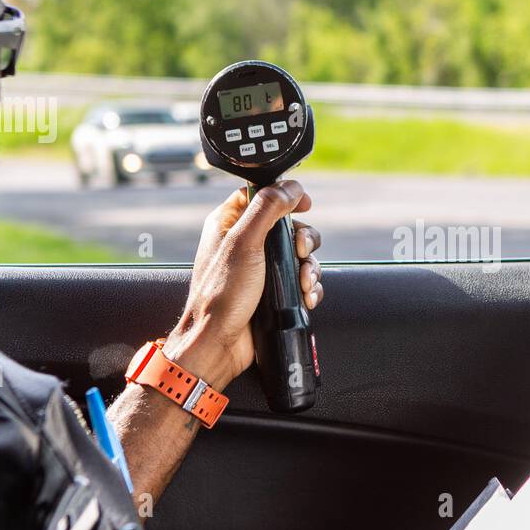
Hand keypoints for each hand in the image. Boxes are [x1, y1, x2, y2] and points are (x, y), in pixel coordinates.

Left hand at [162, 180, 322, 387]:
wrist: (220, 343)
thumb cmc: (221, 295)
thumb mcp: (244, 243)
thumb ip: (267, 209)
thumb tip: (291, 187)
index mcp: (229, 223)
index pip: (261, 194)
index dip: (286, 196)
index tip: (304, 204)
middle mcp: (244, 242)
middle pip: (288, 224)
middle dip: (303, 239)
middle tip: (299, 251)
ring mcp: (259, 267)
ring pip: (298, 253)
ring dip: (309, 267)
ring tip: (304, 283)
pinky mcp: (272, 289)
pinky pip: (300, 278)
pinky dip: (309, 286)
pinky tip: (306, 296)